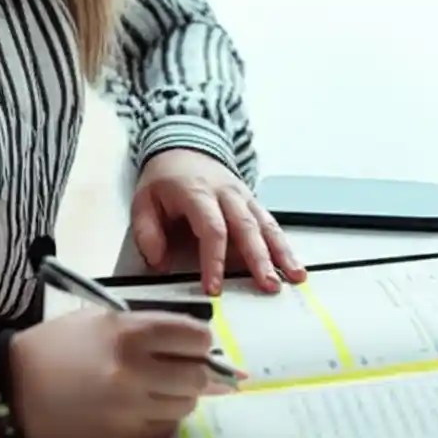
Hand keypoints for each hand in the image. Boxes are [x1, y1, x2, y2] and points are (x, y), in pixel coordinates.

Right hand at [9, 306, 240, 437]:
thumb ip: (150, 328)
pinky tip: (144, 406)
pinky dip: (163, 417)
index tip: (194, 344)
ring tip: (158, 386)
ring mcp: (130, 408)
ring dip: (180, 395)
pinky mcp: (122, 437)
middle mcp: (135, 371)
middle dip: (196, 370)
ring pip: (186, 405)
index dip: (200, 341)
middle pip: (198, 375)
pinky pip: (166, 428)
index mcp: (130, 334)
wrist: (11, 388)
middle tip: (182, 367)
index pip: (196, 338)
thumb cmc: (55, 346)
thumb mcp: (102, 320)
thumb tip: (197, 345)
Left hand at [131, 148, 306, 294]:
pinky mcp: (253, 203)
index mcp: (197, 193)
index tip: (214, 288)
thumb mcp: (143, 201)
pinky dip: (284, 246)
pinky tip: (294, 265)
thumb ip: (147, 233)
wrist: (184, 149)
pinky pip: (271, 225)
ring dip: (282, 253)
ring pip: (266, 226)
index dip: (214, 260)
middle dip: (260, 260)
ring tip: (295, 276)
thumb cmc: (165, 180)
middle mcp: (226, 194)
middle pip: (247, 229)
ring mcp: (243, 197)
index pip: (212, 229)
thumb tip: (158, 263)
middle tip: (269, 285)